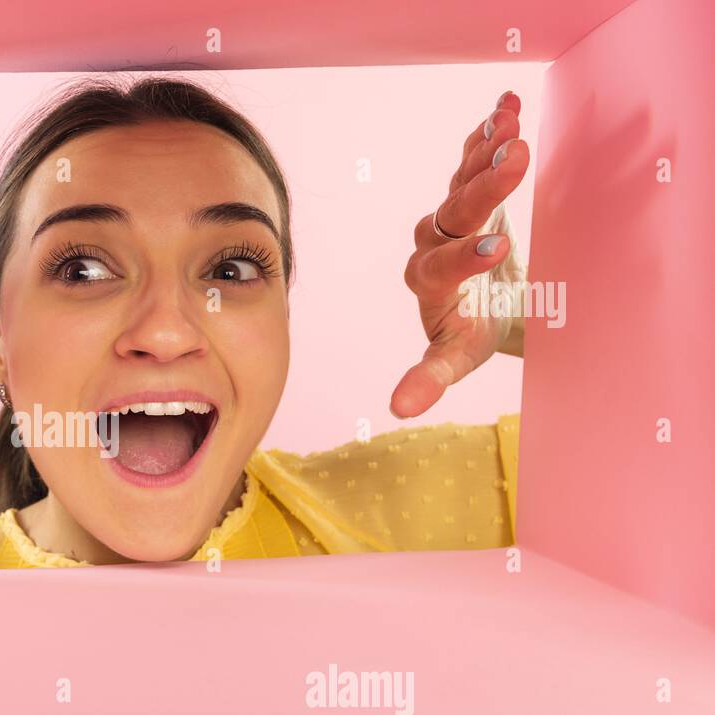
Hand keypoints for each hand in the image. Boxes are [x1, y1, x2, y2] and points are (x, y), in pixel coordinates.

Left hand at [392, 91, 530, 418]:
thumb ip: (429, 377)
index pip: (440, 269)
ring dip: (485, 152)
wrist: (486, 309)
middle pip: (452, 214)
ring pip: (462, 180)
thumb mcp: (456, 359)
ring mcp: (450, 215)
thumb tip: (398, 410)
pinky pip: (473, 158)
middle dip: (483, 189)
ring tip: (511, 124)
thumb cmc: (471, 336)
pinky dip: (487, 133)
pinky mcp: (467, 193)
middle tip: (515, 162)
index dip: (465, 259)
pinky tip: (507, 105)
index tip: (499, 248)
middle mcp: (432, 245)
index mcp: (429, 285)